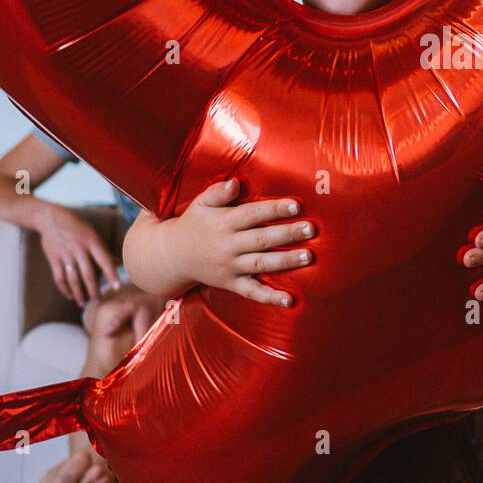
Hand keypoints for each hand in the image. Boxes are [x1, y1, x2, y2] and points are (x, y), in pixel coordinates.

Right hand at [36, 203, 121, 306]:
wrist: (52, 219)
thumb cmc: (77, 228)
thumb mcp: (92, 235)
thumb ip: (104, 251)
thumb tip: (119, 264)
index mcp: (92, 242)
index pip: (104, 260)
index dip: (111, 274)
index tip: (117, 287)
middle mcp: (79, 248)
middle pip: (88, 273)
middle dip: (94, 289)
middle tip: (98, 301)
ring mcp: (65, 254)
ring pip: (73, 278)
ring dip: (78, 293)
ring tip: (83, 303)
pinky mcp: (53, 258)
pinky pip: (59, 277)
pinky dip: (64, 289)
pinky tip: (70, 296)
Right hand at [159, 179, 315, 304]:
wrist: (172, 256)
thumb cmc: (194, 224)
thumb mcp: (201, 204)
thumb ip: (218, 192)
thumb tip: (235, 182)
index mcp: (224, 223)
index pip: (252, 214)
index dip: (274, 210)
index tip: (295, 206)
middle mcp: (228, 246)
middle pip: (261, 239)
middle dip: (287, 234)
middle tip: (310, 229)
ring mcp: (230, 267)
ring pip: (261, 264)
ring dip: (285, 261)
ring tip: (308, 256)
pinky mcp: (230, 284)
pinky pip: (252, 292)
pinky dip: (270, 297)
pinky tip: (289, 300)